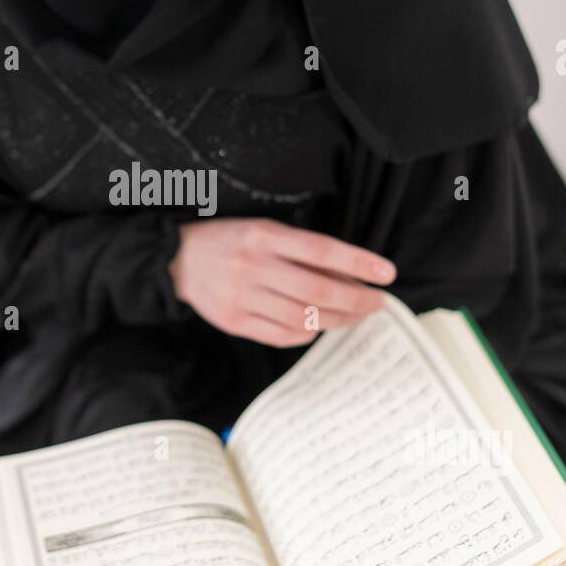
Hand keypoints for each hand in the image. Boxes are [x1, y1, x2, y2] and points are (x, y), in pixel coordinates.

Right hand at [167, 217, 396, 346]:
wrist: (178, 260)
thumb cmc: (232, 241)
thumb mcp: (266, 230)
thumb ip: (304, 251)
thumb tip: (351, 275)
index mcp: (264, 236)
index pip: (321, 251)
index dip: (358, 263)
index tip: (387, 274)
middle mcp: (253, 266)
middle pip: (317, 291)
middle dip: (356, 300)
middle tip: (377, 302)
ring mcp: (242, 297)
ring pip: (304, 318)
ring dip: (338, 320)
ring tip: (356, 315)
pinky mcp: (234, 322)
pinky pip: (282, 336)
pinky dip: (308, 333)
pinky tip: (320, 326)